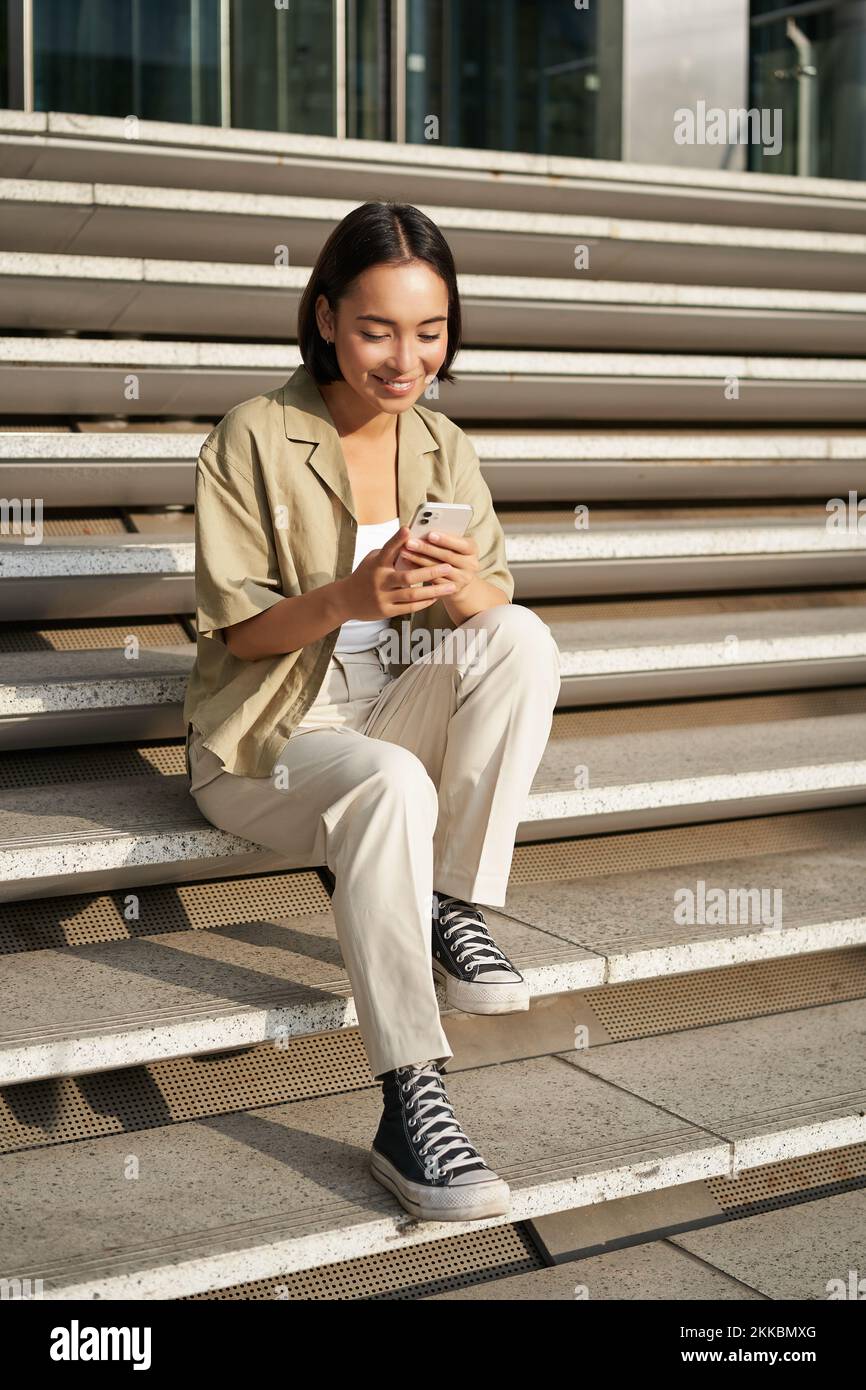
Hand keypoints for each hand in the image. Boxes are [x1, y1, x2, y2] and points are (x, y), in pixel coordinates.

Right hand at [337, 526, 457, 620]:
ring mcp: (382, 597)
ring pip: (412, 595)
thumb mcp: (373, 560)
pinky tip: (436, 597)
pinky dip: (425, 602)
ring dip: (434, 590)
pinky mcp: (386, 611)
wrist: (345, 600)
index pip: (388, 549)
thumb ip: (391, 553)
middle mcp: (380, 580)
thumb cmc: (365, 575)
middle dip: (430, 571)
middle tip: (448, 566)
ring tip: (451, 586)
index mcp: (376, 564)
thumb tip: (412, 541)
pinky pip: (410, 607)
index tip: (409, 529)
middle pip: (408, 576)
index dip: (398, 540)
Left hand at [395, 529, 478, 600]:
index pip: (461, 544)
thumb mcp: (453, 544)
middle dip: (426, 549)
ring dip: (419, 560)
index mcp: (472, 549)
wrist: (459, 578)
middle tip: (409, 542)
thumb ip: (443, 537)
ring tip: (404, 551)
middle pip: (447, 556)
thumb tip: (422, 528)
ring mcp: (462, 579)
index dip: (445, 539)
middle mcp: (471, 565)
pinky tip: (407, 564)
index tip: (429, 534)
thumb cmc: (452, 553)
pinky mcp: (452, 590)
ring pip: (438, 569)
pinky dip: (418, 571)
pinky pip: (433, 580)